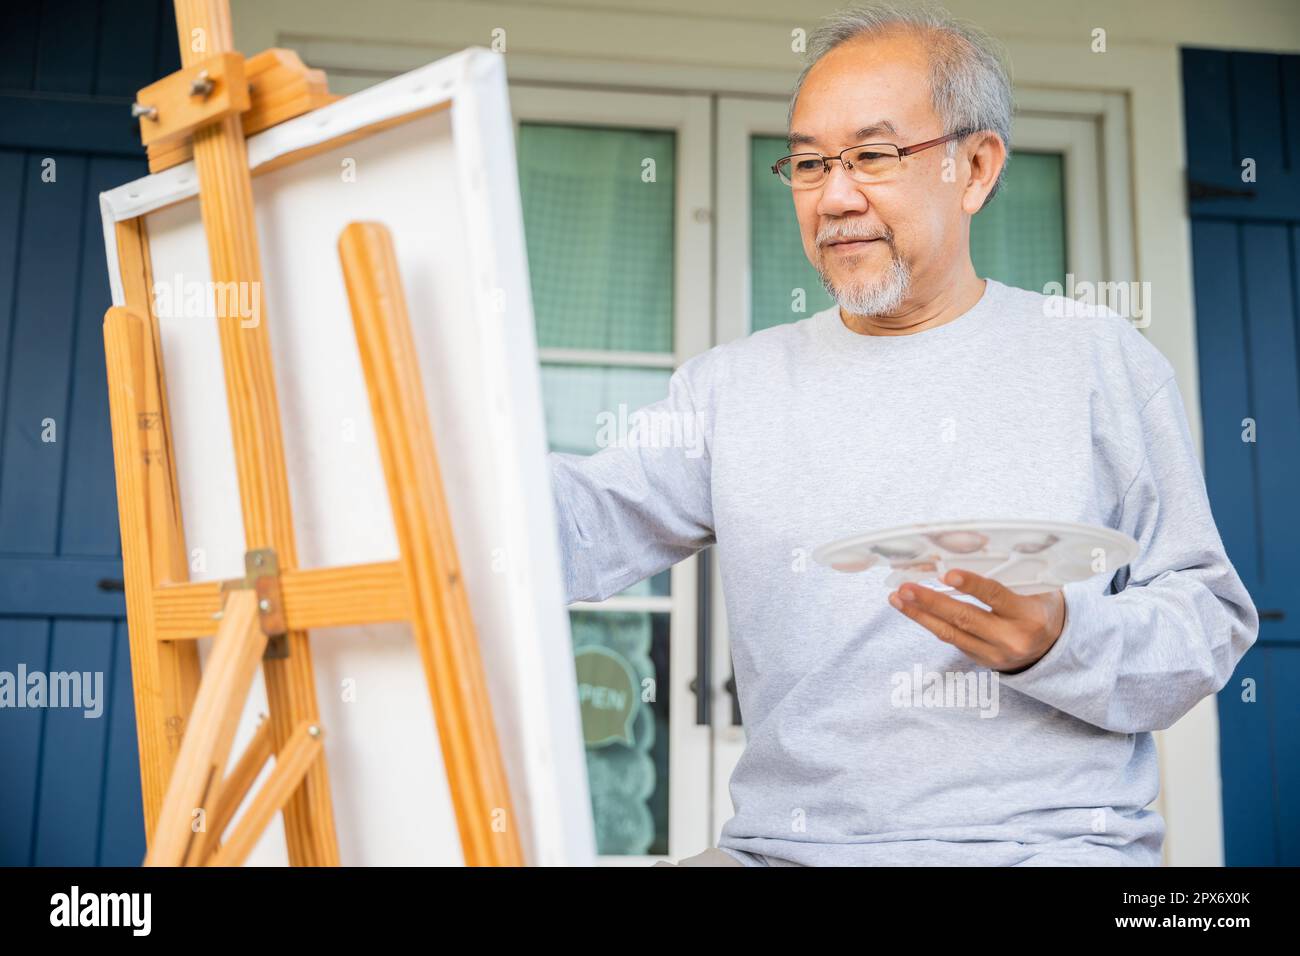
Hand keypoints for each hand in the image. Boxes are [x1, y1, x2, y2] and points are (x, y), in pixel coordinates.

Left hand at [887, 571, 1065, 673]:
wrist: (1053, 649)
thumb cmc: (1040, 608)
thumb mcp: (1038, 590)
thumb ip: (1012, 576)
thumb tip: (971, 550)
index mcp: (1028, 616)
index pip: (996, 597)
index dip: (971, 585)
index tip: (946, 574)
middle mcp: (1011, 639)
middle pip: (965, 619)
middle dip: (931, 602)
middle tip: (905, 587)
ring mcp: (993, 654)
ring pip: (951, 633)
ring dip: (920, 615)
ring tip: (897, 598)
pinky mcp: (980, 660)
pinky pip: (951, 639)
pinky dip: (929, 623)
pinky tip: (911, 609)